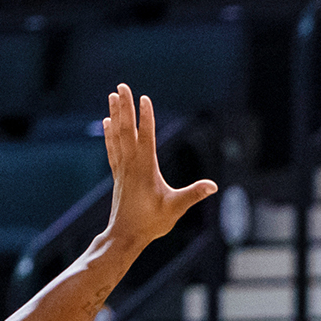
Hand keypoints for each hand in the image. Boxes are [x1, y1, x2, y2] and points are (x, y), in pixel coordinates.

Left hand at [99, 85, 217, 250]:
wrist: (126, 235)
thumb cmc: (151, 222)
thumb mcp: (176, 208)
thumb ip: (193, 194)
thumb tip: (213, 186)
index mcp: (145, 168)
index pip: (145, 136)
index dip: (146, 117)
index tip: (144, 98)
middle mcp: (130, 164)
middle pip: (127, 129)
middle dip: (125, 106)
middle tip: (121, 86)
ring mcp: (122, 168)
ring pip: (117, 135)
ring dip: (115, 114)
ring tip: (112, 96)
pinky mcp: (118, 174)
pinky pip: (112, 147)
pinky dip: (109, 133)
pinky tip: (107, 123)